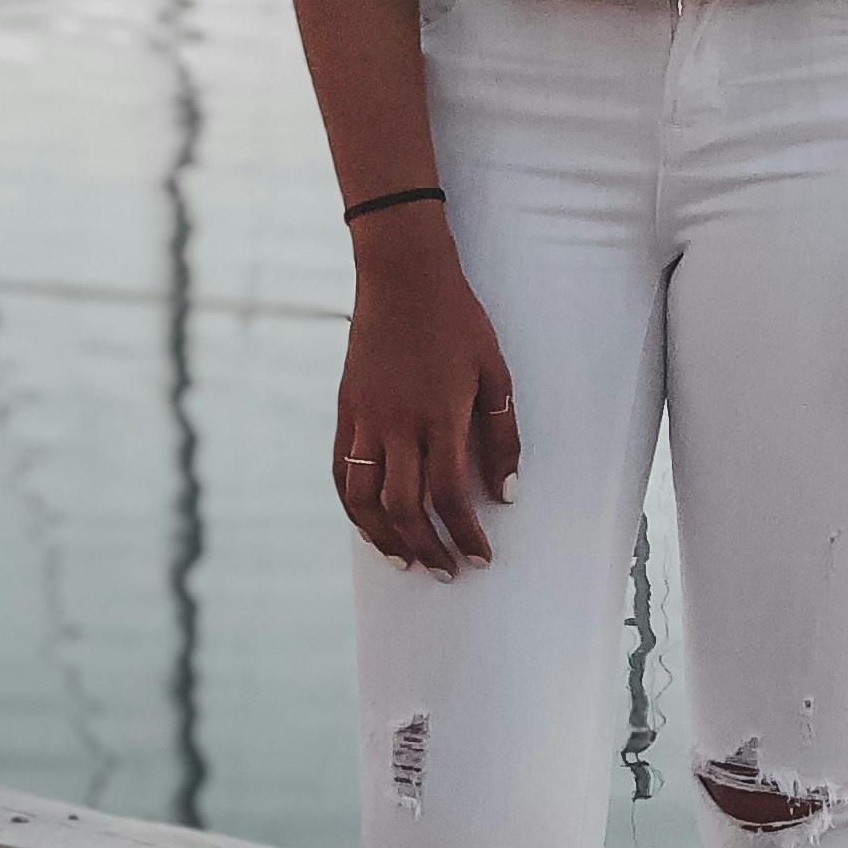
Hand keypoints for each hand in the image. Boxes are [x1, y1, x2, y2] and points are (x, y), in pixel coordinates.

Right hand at [332, 210, 519, 574]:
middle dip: (428, 548)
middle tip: (446, 571)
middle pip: (405, 507)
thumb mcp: (494, 372)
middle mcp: (397, 424)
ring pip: (365, 499)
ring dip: (385, 539)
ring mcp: (364, 419)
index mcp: (440, 415)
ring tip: (406, 561)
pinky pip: (341, 473)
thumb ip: (501, 435)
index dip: (464, 534)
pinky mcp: (345, 412)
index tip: (480, 558)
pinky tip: (370, 525)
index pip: (449, 495)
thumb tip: (506, 494)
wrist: (402, 276)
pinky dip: (353, 508)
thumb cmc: (457, 321)